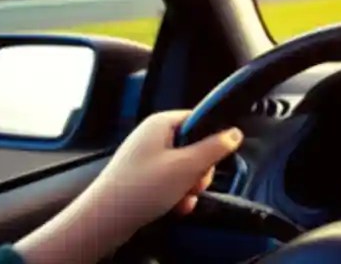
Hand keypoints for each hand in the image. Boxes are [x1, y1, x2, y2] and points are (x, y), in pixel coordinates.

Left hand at [15, 110, 242, 263]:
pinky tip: (176, 207)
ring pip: (185, 166)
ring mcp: (146, 158)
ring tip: (183, 199)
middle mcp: (153, 136)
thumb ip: (215, 148)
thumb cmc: (142, 188)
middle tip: (195, 183)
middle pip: (194, 145)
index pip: (199, 119)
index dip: (212, 138)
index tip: (215, 158)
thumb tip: (236, 132)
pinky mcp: (143, 178)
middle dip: (200, 169)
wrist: (104, 221)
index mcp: (161, 123)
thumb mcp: (187, 166)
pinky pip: (170, 180)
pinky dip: (177, 193)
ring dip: (190, 185)